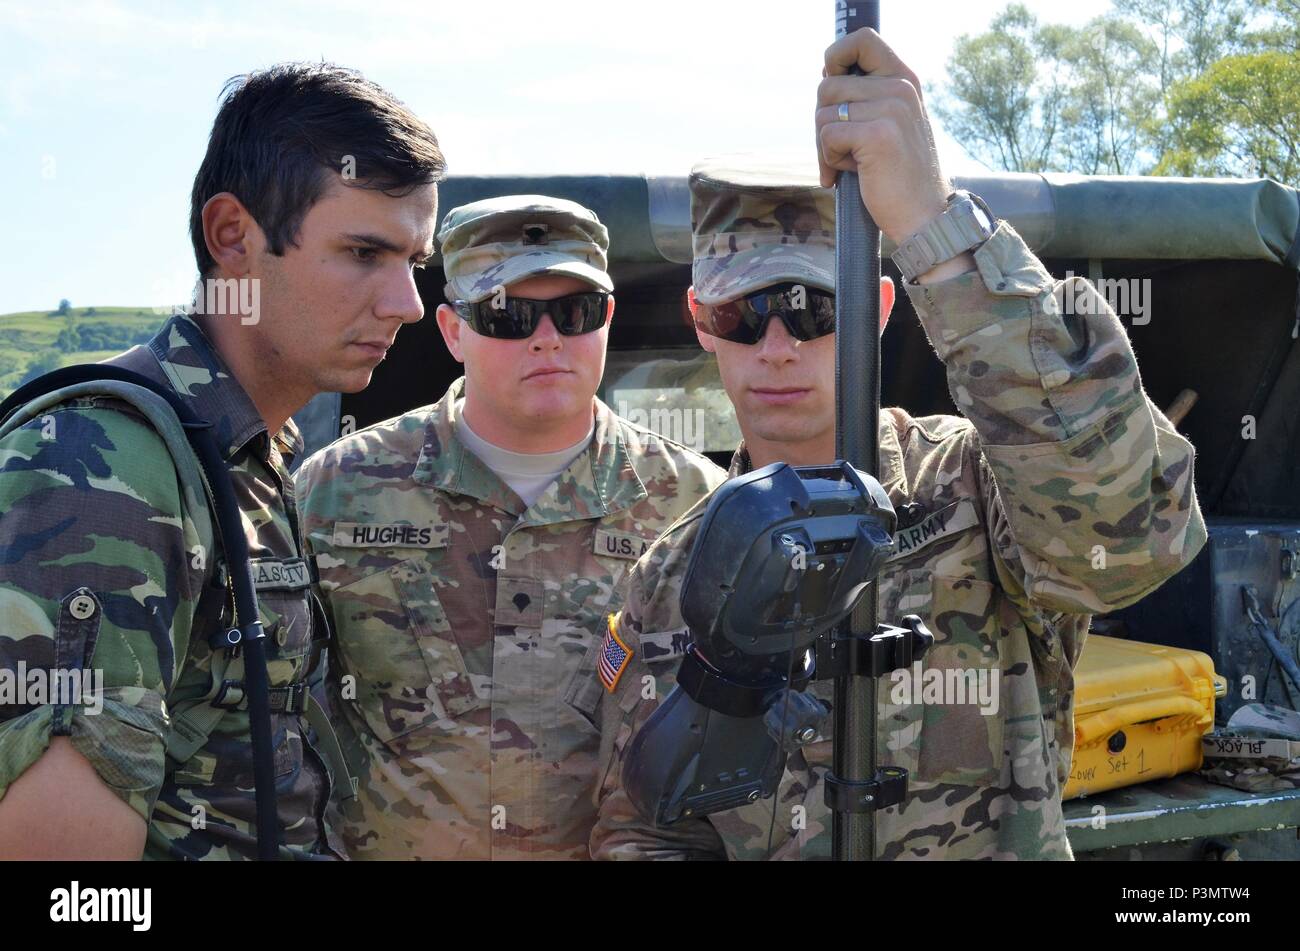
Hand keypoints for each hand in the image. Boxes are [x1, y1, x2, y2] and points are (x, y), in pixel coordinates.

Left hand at [815, 28, 951, 248]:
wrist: (924, 217)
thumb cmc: (898, 176)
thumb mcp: (888, 125)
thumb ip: (865, 98)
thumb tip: (826, 74)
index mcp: (904, 80)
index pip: (861, 40)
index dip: (835, 57)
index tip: (832, 84)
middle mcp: (900, 88)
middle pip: (827, 86)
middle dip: (823, 122)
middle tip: (840, 151)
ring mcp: (891, 109)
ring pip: (823, 114)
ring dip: (826, 147)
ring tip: (852, 165)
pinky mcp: (878, 135)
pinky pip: (827, 136)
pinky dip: (829, 161)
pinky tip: (853, 174)